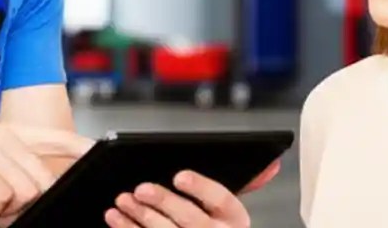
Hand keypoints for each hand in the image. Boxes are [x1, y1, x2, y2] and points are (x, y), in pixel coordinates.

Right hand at [0, 123, 93, 220]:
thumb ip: (15, 171)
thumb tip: (44, 188)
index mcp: (8, 133)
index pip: (55, 138)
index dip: (80, 147)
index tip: (99, 152)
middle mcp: (4, 136)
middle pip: (45, 178)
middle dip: (29, 201)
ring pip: (28, 191)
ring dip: (7, 208)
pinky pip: (6, 199)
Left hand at [106, 159, 280, 227]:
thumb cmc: (208, 223)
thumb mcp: (225, 209)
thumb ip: (243, 184)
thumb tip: (272, 165)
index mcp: (236, 222)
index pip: (223, 201)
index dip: (201, 188)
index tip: (179, 175)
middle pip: (192, 221)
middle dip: (164, 203)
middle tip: (140, 188)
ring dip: (140, 218)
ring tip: (122, 199)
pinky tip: (115, 217)